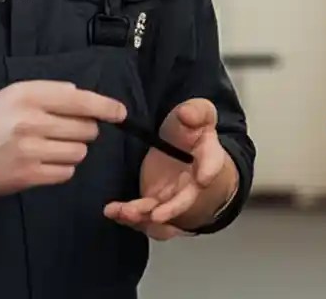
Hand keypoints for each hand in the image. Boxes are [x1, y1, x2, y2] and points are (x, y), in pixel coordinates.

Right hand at [0, 80, 126, 195]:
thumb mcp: (13, 94)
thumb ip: (49, 92)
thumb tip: (85, 97)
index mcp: (28, 95)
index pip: (80, 100)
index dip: (106, 107)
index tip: (120, 113)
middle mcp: (31, 120)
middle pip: (86, 128)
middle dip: (83, 130)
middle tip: (63, 131)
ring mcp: (30, 150)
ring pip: (79, 152)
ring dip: (72, 150)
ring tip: (50, 147)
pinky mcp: (28, 176)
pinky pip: (66, 173)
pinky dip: (61, 168)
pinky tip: (43, 162)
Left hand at [104, 98, 236, 240]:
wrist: (183, 149)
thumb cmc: (190, 130)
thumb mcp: (196, 114)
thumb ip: (197, 111)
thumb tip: (187, 114)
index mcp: (208, 156)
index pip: (213, 163)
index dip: (209, 170)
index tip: (202, 178)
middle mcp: (193, 184)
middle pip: (186, 200)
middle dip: (172, 208)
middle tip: (157, 215)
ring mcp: (173, 197)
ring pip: (161, 212)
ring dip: (144, 215)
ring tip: (125, 212)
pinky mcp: (154, 202)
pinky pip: (142, 214)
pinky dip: (127, 215)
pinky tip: (112, 211)